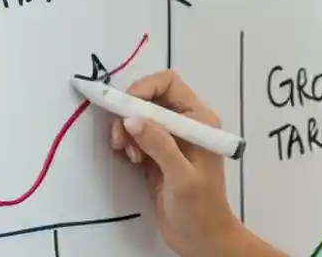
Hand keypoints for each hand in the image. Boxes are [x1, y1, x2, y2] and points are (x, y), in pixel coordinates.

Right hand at [110, 69, 238, 256]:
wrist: (202, 238)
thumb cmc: (200, 207)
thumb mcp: (180, 176)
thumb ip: (159, 145)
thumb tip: (132, 118)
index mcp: (199, 119)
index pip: (169, 84)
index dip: (144, 88)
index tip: (125, 109)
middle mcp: (185, 124)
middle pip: (150, 98)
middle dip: (130, 112)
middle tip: (120, 138)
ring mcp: (170, 139)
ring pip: (140, 117)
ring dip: (127, 129)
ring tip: (127, 153)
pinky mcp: (157, 154)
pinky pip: (136, 136)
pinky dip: (127, 142)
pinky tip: (129, 158)